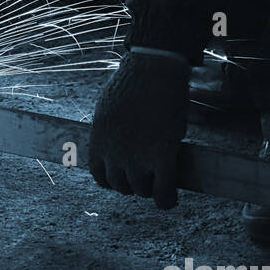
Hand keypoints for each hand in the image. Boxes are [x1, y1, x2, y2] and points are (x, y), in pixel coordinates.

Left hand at [89, 47, 189, 207]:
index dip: (113, 180)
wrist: (154, 69)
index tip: (125, 176)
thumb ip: (109, 130)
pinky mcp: (161, 155)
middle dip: (134, 184)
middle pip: (121, 185)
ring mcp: (136, 156)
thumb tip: (114, 142)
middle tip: (148, 176)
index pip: (99, 175)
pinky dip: (167, 200)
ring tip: (161, 183)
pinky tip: (170, 199)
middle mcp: (113, 152)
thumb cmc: (134, 81)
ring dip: (151, 189)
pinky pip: (163, 191)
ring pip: (142, 190)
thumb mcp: (108, 108)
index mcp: (98, 140)